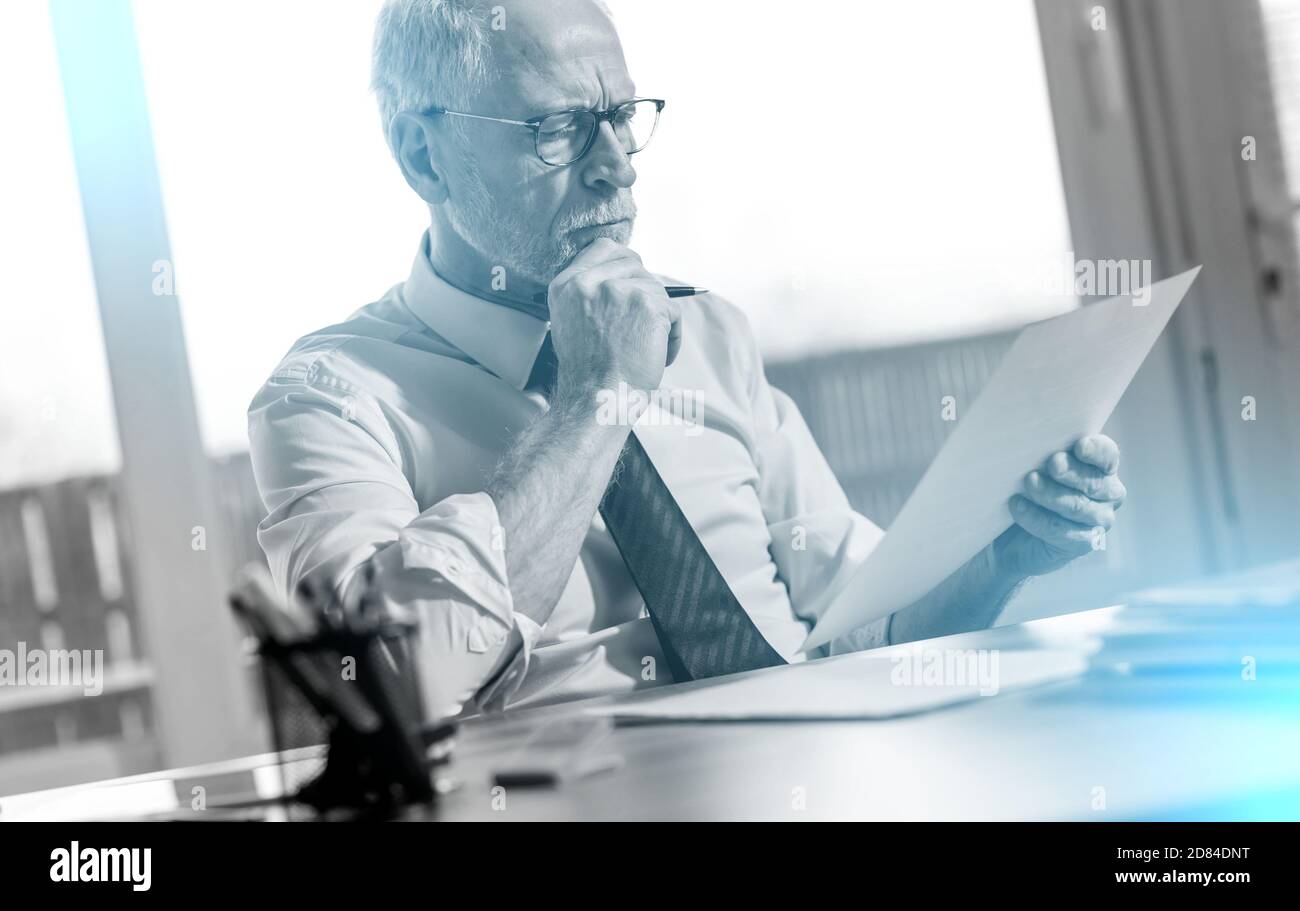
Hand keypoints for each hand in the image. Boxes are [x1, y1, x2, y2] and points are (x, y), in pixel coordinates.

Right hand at [546, 238, 681, 393]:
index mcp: (567, 284)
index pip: (603, 248)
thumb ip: (589, 293)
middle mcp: (589, 282)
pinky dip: (671, 337)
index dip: (624, 265)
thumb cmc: (589, 372)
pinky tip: (658, 356)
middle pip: (634, 263)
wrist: (597, 400)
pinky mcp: (647, 303)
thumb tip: (621, 276)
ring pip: (656, 288)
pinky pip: (673, 310)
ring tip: (645, 348)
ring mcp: (618, 289)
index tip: (631, 286)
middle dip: (645, 291)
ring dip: (658, 318)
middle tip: (642, 324)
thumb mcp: (571, 321)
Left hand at [993, 434, 1126, 578]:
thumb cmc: (1031, 489)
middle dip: (1071, 472)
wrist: (1015, 535)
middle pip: (1093, 481)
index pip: (1107, 455)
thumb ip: (1045, 453)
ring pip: (1077, 506)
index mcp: (1102, 467)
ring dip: (1051, 494)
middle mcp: (1108, 493)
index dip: (1096, 450)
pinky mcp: (1083, 542)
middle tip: (1052, 463)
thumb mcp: (1039, 465)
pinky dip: (1036, 517)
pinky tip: (1018, 506)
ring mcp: (1099, 520)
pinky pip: (1061, 530)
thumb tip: (1032, 439)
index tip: (1079, 446)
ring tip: (1029, 482)